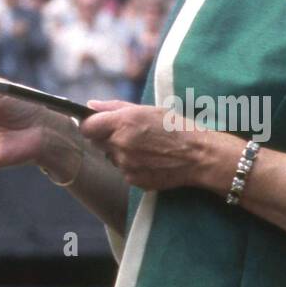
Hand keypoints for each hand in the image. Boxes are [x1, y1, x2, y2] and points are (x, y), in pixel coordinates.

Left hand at [79, 99, 205, 191]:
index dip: (91, 125)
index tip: (96, 125)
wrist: (198, 155)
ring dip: (120, 152)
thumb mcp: (147, 109)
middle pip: (97, 142)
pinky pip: (124, 171)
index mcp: (122, 122)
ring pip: (112, 157)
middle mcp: (120, 144)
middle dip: (107, 138)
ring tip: (144, 147)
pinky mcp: (134, 180)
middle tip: (129, 134)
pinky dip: (132, 166)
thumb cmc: (175, 127)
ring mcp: (126, 164)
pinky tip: (150, 159)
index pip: (87, 127)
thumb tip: (90, 106)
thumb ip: (114, 107)